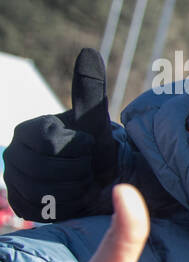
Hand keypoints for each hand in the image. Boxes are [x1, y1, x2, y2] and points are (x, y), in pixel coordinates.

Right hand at [3, 48, 119, 221]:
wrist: (102, 180)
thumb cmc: (97, 147)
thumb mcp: (95, 120)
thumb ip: (90, 88)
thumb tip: (89, 51)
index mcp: (28, 131)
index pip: (50, 143)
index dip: (77, 148)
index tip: (88, 146)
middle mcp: (14, 154)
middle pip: (45, 170)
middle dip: (77, 171)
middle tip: (88, 168)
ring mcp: (15, 181)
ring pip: (44, 191)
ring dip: (74, 189)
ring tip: (82, 182)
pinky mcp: (21, 204)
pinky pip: (42, 209)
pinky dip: (64, 206)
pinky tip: (73, 197)